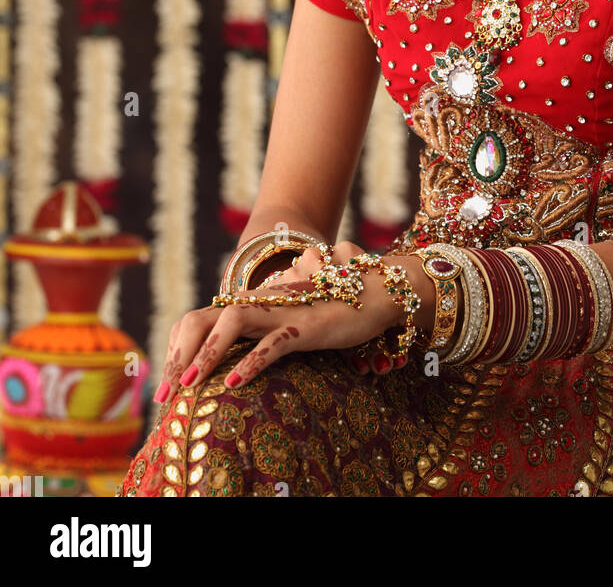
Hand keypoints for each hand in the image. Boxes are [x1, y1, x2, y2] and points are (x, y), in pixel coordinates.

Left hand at [151, 241, 419, 401]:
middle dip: (178, 358)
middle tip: (165, 398)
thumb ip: (256, 334)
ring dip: (206, 355)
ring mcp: (281, 311)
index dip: (176, 351)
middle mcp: (257, 302)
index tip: (165, 388)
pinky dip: (252, 361)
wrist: (373, 290)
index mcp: (247, 304)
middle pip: (202, 320)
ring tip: (190, 387)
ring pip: (232, 323)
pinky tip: (235, 383)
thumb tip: (231, 362)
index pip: (196, 321)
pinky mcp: (306, 324)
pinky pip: (273, 342)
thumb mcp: (283, 325)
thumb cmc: (327, 310)